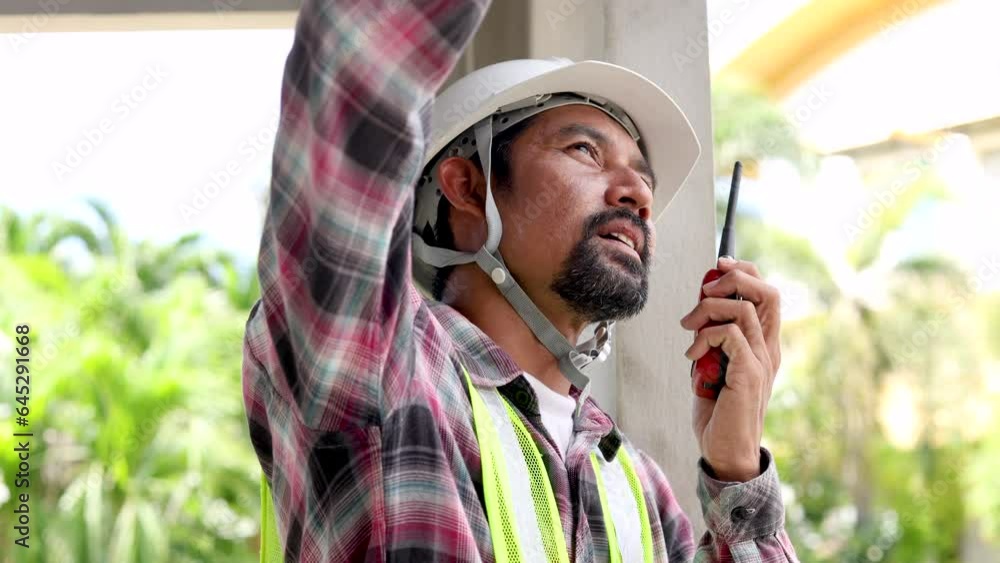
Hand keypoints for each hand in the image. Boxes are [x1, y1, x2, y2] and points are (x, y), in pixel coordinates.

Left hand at [680, 257, 781, 481]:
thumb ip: (710, 338)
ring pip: (744, 308)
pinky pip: (731, 334)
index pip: (765, 292)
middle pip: (766, 291)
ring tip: (689, 330)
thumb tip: (697, 308)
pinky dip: (706, 336)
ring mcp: (761, 360)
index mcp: (762, 343)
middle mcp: (768, 347)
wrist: (725, 450)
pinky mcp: (750, 373)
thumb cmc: (717, 411)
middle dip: (732, 279)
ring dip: (708, 310)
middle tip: (703, 293)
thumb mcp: (710, 364)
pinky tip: (693, 355)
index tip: (716, 268)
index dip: (743, 271)